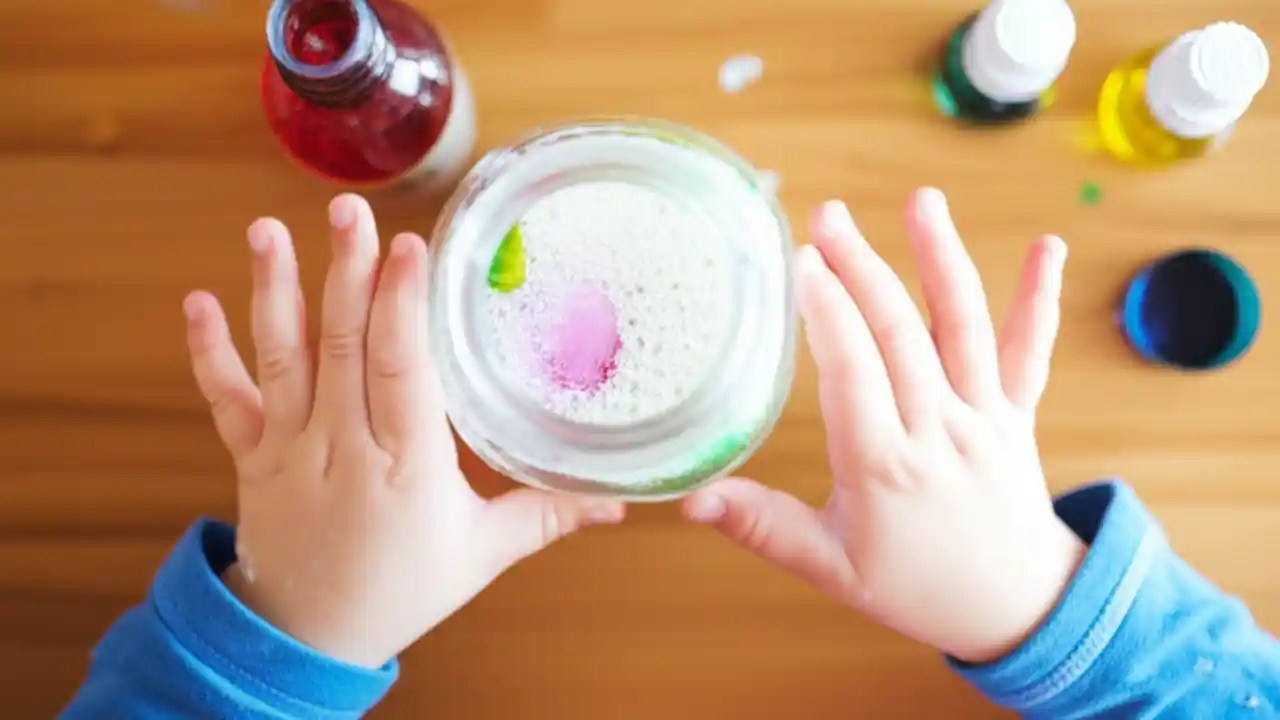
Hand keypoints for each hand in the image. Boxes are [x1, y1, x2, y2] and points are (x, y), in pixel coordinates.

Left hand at [182, 194, 625, 667]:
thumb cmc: (400, 590)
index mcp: (405, 466)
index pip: (401, 370)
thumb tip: (619, 500)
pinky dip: (209, 351)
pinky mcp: (254, 456)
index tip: (408, 249)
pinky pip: (228, 397)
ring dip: (275, 292)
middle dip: (347, 272)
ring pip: (283, 358)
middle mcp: (342, 447)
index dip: (401, 305)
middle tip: (349, 210)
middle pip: (344, 346)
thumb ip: (547, 516)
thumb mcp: (482, 553)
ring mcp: (291, 448)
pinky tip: (199, 300)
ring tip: (269, 231)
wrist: (308, 639)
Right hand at [683, 189, 1083, 663]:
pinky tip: (1048, 246)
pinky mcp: (1016, 413)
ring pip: (963, 328)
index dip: (828, 314)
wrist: (1016, 609)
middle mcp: (939, 432)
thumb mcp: (830, 569)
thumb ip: (762, 528)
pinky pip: (1028, 352)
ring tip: (920, 201)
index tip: (802, 261)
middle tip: (826, 214)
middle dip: (861, 268)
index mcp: (885, 468)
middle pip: (899, 335)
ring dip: (941, 259)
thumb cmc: (915, 589)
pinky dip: (1040, 299)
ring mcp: (984, 418)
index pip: (854, 373)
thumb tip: (690, 500)